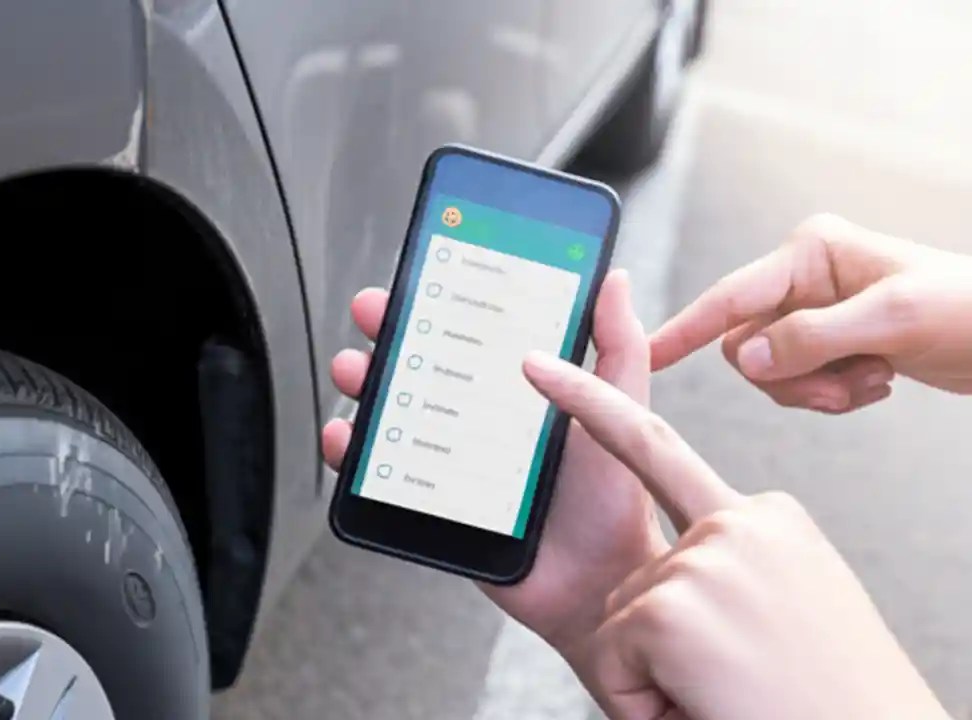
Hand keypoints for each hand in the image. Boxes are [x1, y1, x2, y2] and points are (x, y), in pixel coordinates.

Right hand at [321, 271, 668, 664]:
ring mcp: (451, 459)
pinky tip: (348, 438)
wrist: (600, 583)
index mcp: (524, 388)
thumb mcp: (624, 411)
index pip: (475, 330)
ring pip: (392, 409)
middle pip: (423, 360)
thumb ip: (618, 346)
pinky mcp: (432, 502)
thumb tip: (614, 278)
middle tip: (375, 310)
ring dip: (364, 381)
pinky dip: (352, 453)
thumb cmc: (615, 501)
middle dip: (389, 329)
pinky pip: (379, 474)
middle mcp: (481, 418)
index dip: (444, 297)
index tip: (424, 269)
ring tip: (357, 369)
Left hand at [522, 351, 949, 719]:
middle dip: (660, 644)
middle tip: (739, 683)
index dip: (590, 405)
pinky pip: (614, 657)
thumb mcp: (793, 607)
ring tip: (733, 696)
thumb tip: (670, 580)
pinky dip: (643, 701)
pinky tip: (705, 704)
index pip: (656, 447)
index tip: (538, 368)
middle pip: (640, 576)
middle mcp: (739, 520)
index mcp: (766, 517)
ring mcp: (706, 557)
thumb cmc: (836, 700)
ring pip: (624, 619)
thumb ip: (733, 567)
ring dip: (659, 676)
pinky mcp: (672, 606)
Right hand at [650, 213, 971, 419]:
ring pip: (773, 371)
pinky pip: (801, 383)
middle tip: (846, 385)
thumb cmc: (968, 307)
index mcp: (810, 251)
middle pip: (749, 345)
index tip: (644, 357)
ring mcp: (817, 310)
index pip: (730, 297)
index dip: (684, 330)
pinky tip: (879, 380)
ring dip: (820, 390)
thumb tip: (745, 358)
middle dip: (794, 378)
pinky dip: (836, 394)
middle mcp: (805, 276)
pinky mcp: (832, 340)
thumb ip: (811, 339)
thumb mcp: (890, 323)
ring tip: (872, 379)